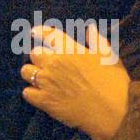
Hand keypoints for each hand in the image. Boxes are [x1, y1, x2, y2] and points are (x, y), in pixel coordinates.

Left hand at [20, 24, 129, 139]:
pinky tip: (40, 95)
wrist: (113, 111)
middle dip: (39, 57)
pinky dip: (31, 92)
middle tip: (47, 64)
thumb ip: (97, 41)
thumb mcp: (109, 57)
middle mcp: (55, 63)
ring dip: (32, 73)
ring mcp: (47, 82)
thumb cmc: (113, 82)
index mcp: (70, 50)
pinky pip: (26, 93)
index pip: (49, 35)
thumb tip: (89, 28)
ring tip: (40, 79)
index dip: (40, 32)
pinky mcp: (45, 101)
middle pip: (34, 53)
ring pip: (26, 71)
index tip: (34, 32)